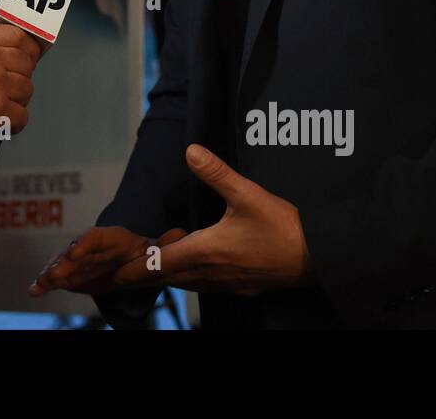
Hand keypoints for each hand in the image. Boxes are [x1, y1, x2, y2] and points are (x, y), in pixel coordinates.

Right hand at [0, 24, 39, 147]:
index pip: (18, 37)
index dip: (26, 48)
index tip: (27, 57)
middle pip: (26, 63)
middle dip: (22, 75)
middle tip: (13, 85)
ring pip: (27, 89)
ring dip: (19, 98)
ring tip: (5, 105)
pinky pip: (22, 115)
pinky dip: (16, 121)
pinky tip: (6, 122)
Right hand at [29, 225, 187, 297]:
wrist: (130, 259)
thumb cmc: (143, 252)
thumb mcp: (155, 249)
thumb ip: (164, 245)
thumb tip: (181, 233)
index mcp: (111, 239)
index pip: (96, 238)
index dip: (85, 244)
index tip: (75, 251)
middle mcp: (90, 247)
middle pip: (75, 252)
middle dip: (64, 263)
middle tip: (54, 274)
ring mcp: (78, 260)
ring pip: (62, 265)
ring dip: (51, 273)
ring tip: (40, 284)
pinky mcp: (71, 274)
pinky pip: (57, 278)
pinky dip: (44, 283)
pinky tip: (34, 291)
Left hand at [111, 144, 314, 294]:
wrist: (320, 259)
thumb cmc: (284, 228)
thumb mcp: (247, 194)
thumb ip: (216, 172)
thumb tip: (190, 150)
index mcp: (205, 251)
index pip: (160, 264)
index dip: (136, 268)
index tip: (115, 273)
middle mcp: (212, 272)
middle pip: (169, 278)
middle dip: (145, 276)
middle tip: (123, 274)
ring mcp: (229, 282)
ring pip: (188, 284)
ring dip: (168, 277)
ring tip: (153, 269)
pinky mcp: (244, 285)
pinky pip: (207, 285)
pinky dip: (191, 279)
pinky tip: (195, 270)